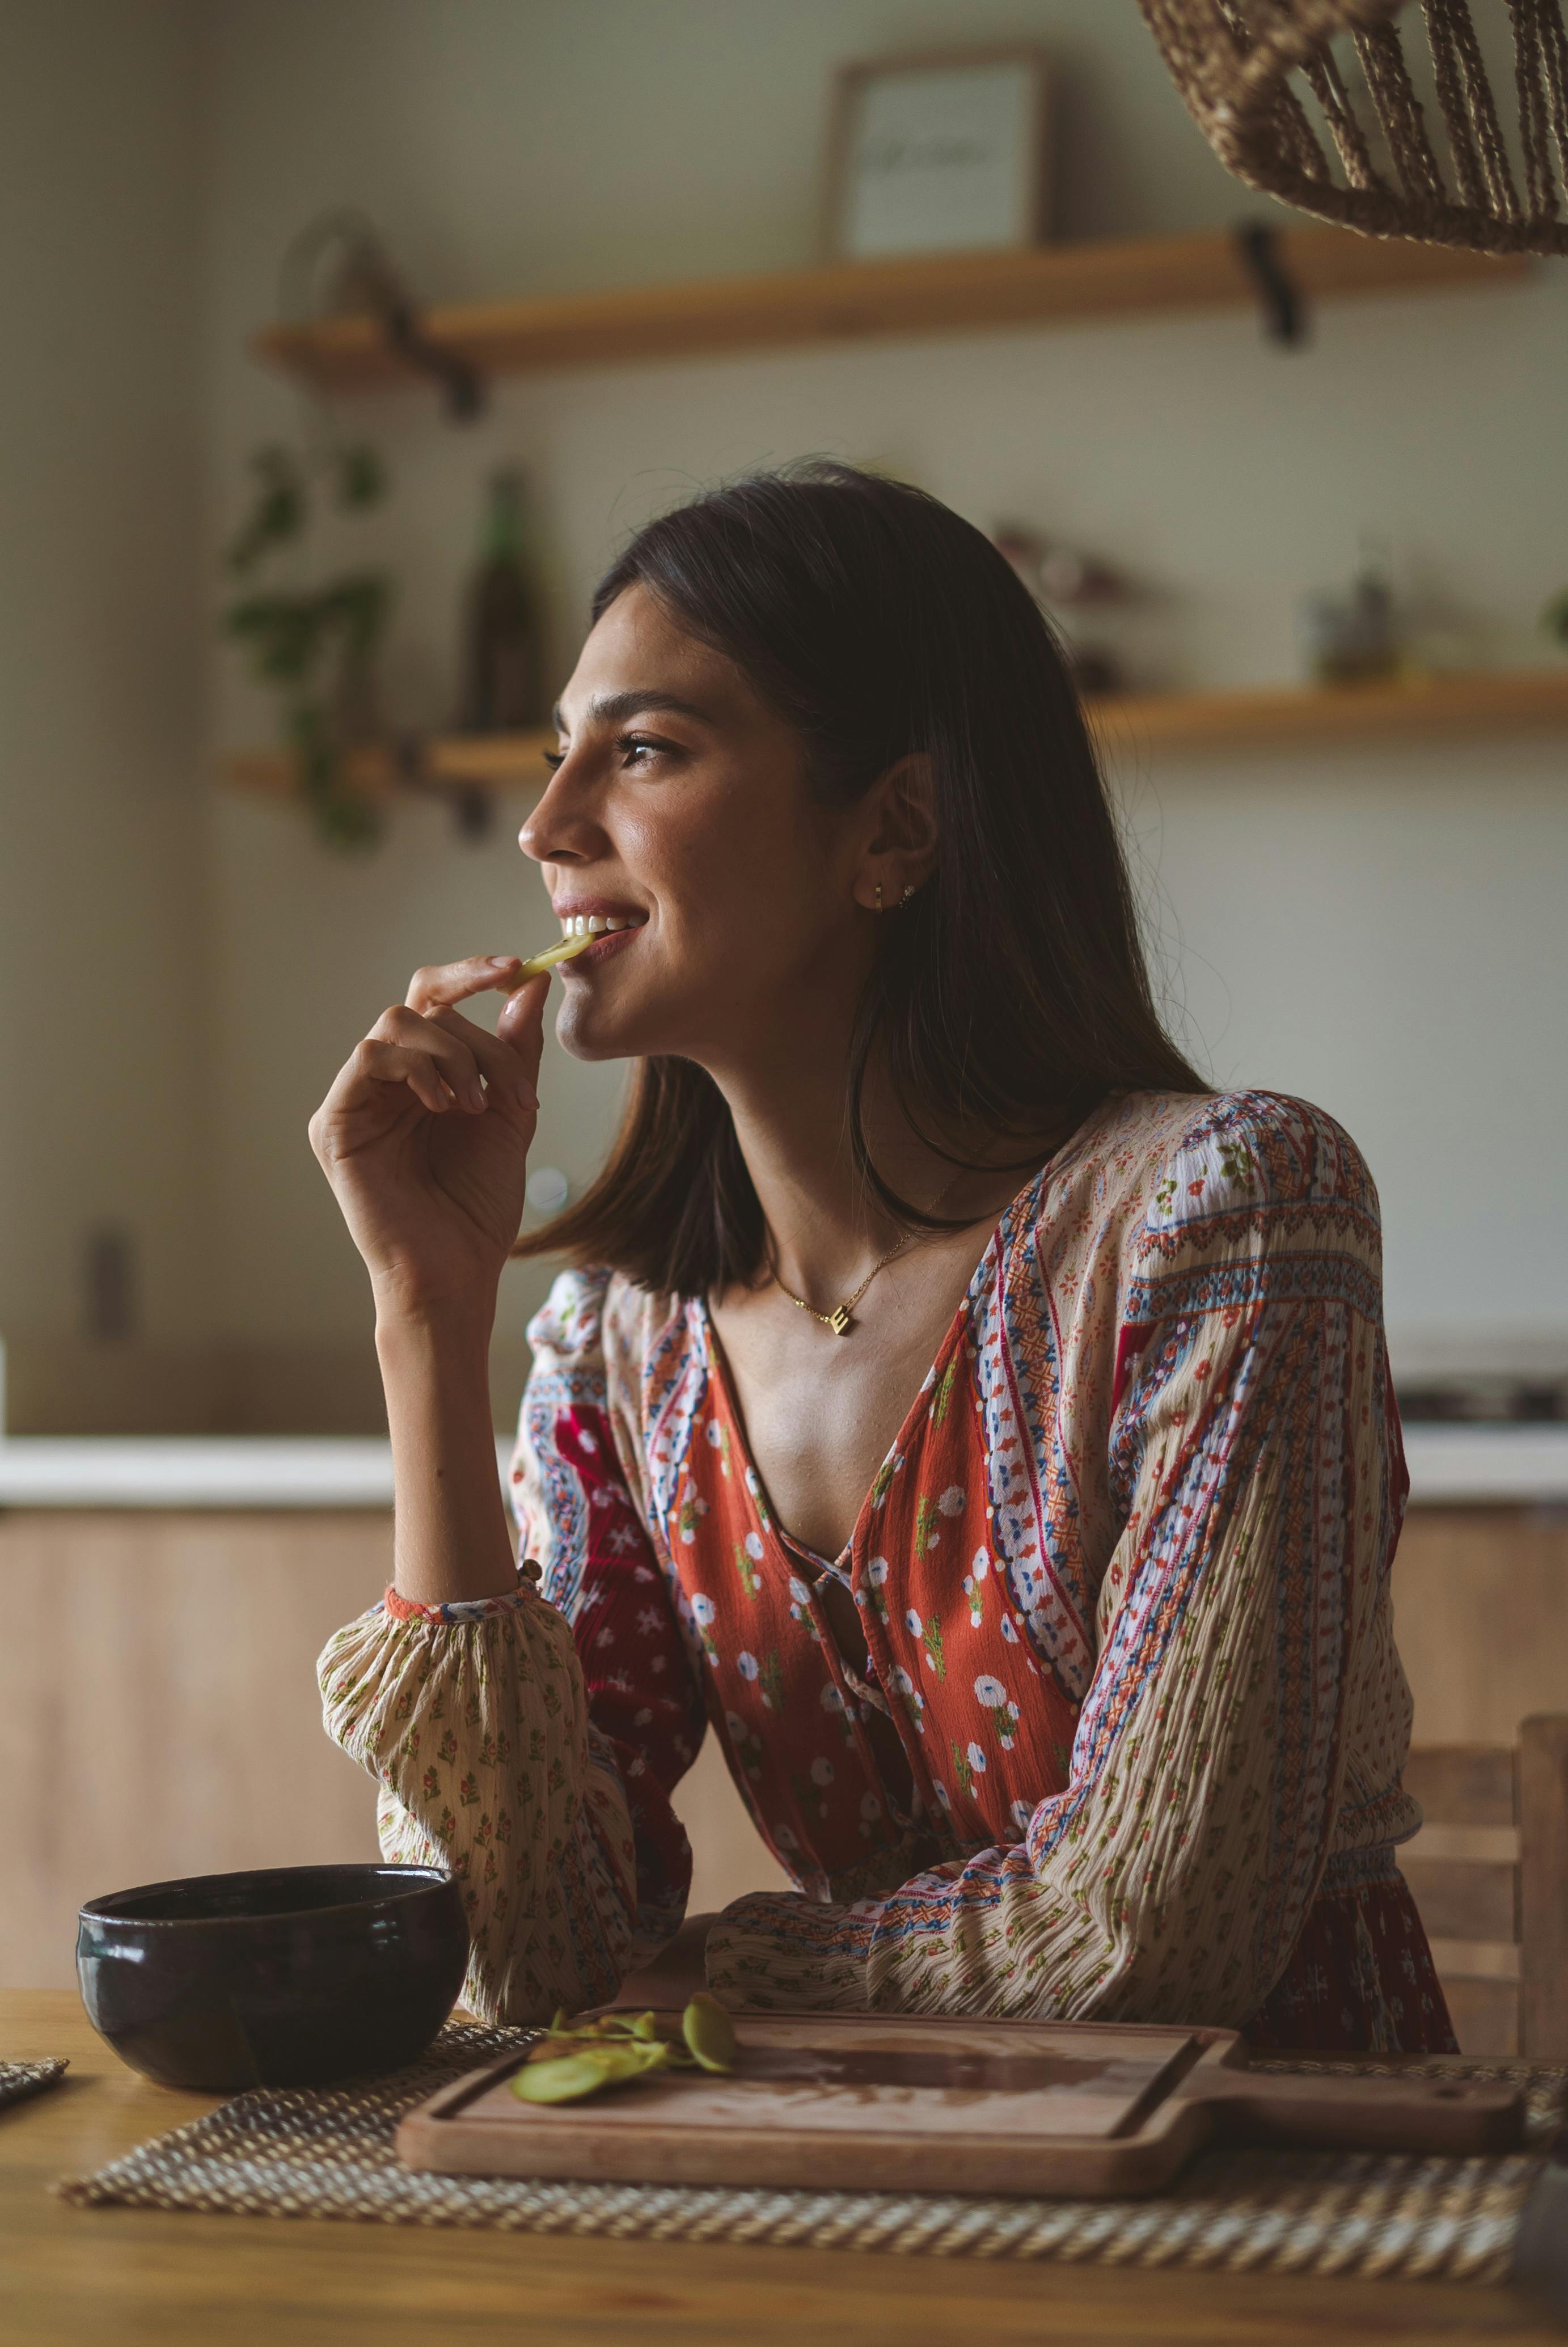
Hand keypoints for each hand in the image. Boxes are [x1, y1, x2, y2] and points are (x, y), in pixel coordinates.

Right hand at [309, 956, 545, 1321]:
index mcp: (420, 1076)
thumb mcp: (510, 1114)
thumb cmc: (477, 1206)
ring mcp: (354, 1100)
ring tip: (476, 1107)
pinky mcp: (334, 1123)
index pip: (434, 999)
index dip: (471, 973)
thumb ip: (514, 1052)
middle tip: (509, 1089)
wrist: (456, 1271)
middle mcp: (382, 1082)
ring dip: (451, 1055)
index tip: (516, 968)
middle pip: (420, 1005)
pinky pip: (368, 1056)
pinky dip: (417, 1069)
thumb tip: (531, 985)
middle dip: (477, 1036)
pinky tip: (444, 1107)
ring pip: (395, 1022)